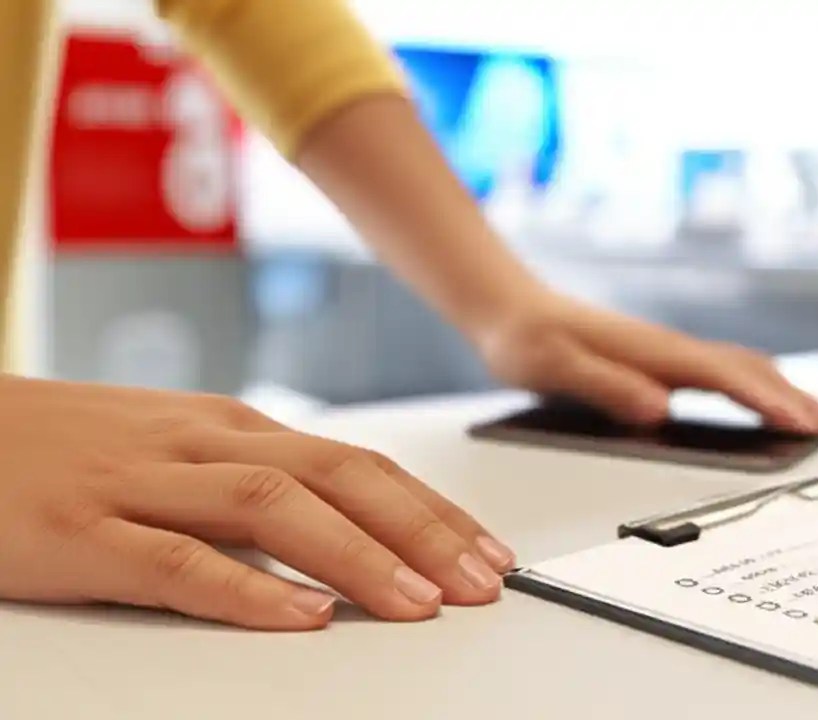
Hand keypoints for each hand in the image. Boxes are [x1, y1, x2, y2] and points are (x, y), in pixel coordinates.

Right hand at [0, 375, 513, 630]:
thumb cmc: (71, 446)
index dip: (434, 510)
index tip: (489, 553)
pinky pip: (177, 562)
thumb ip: (257, 478)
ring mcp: (143, 483)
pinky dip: (246, 591)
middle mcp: (203, 444)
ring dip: (358, 556)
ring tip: (419, 604)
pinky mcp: (82, 531)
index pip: (361, 464)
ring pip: (274, 508)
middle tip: (483, 583)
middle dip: (423, 531)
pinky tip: (300, 619)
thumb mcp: (178, 449)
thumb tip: (354, 524)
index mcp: (233, 428)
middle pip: (339, 479)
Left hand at [476, 292, 817, 433]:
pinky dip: (761, 387)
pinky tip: (768, 400)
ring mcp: (669, 352)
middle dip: (801, 399)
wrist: (507, 305)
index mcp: (652, 353)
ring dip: (789, 392)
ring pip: (744, 369)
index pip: (725, 378)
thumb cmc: (524, 337)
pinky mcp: (661, 360)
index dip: (768, 402)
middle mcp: (670, 349)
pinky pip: (726, 373)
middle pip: (751, 372)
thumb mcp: (553, 365)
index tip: (805, 425)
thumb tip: (659, 410)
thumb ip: (604, 386)